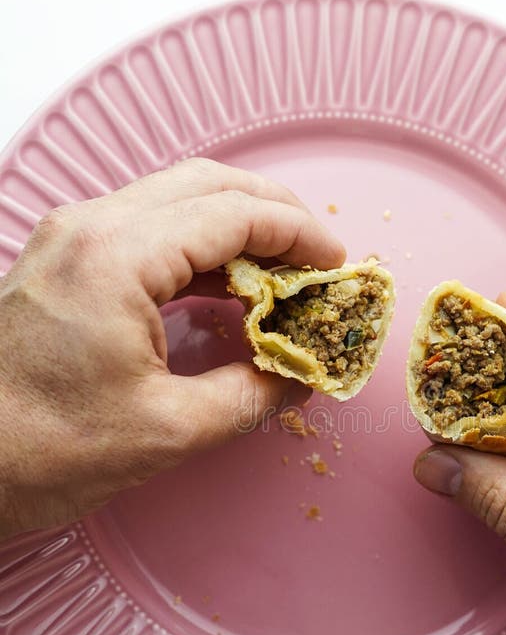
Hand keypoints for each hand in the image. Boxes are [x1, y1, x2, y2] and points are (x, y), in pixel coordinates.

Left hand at [0, 158, 344, 539]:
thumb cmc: (39, 450)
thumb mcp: (167, 431)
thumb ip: (250, 397)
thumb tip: (298, 380)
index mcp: (117, 256)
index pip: (232, 214)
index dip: (297, 234)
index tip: (336, 263)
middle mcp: (90, 227)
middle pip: (207, 184)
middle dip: (274, 214)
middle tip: (317, 256)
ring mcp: (72, 238)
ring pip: (177, 200)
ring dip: (238, 228)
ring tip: (284, 272)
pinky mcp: (65, 262)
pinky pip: (149, 230)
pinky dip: (200, 249)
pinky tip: (229, 288)